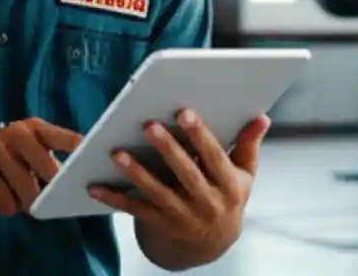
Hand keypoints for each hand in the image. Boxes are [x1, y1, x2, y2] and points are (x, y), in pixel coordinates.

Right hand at [0, 117, 82, 216]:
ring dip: (29, 201)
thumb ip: (49, 164)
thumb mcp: (26, 156)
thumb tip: (79, 184)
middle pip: (46, 164)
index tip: (96, 162)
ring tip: (25, 203)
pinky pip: (4, 198)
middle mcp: (16, 132)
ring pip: (26, 185)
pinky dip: (8, 206)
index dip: (81, 150)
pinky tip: (5, 203)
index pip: (64, 137)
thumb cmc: (3, 163)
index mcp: (34, 128)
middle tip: (58, 198)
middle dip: (54, 185)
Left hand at [88, 110, 271, 260]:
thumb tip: (262, 117)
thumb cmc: (227, 198)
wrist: (211, 244)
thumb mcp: (244, 176)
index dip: (201, 136)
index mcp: (230, 187)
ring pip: (158, 193)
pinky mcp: (160, 225)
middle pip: (186, 174)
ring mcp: (183, 217)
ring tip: (117, 153)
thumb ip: (248, 146)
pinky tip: (95, 186)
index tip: (184, 113)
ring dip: (137, 173)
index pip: (215, 159)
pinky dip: (115, 199)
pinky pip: (136, 211)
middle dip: (168, 150)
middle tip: (148, 125)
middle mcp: (207, 204)